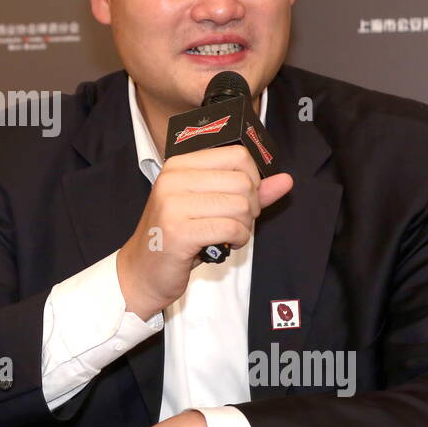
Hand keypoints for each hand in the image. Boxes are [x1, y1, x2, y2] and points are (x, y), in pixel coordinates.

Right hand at [116, 146, 293, 319]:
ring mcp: (173, 205)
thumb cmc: (177, 236)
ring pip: (241, 205)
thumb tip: (285, 180)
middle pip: (242, 181)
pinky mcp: (179, 232)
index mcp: (179, 165)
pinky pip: (231, 228)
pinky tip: (225, 245)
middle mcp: (173, 179)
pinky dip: (238, 240)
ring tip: (229, 234)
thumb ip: (248, 191)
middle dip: (251, 206)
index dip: (252, 179)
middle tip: (236, 222)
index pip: (237, 155)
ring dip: (244, 226)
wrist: (142, 271)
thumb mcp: (209, 206)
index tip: (242, 197)